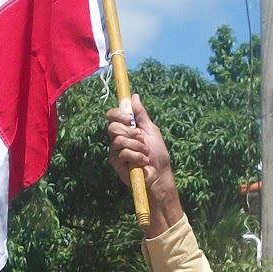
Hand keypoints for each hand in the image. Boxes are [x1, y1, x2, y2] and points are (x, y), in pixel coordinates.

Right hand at [104, 94, 181, 230]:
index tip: (128, 118)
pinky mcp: (116, 162)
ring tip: (145, 153)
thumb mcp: (151, 130)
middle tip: (142, 138)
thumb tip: (134, 96)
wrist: (160, 175)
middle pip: (112, 126)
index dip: (117, 114)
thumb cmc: (158, 154)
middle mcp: (118, 138)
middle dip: (130, 132)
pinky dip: (136, 156)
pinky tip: (142, 162)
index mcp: (126, 129)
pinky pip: (122, 152)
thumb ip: (141, 114)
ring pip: (118, 139)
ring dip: (137, 145)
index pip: (112, 116)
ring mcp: (116, 151)